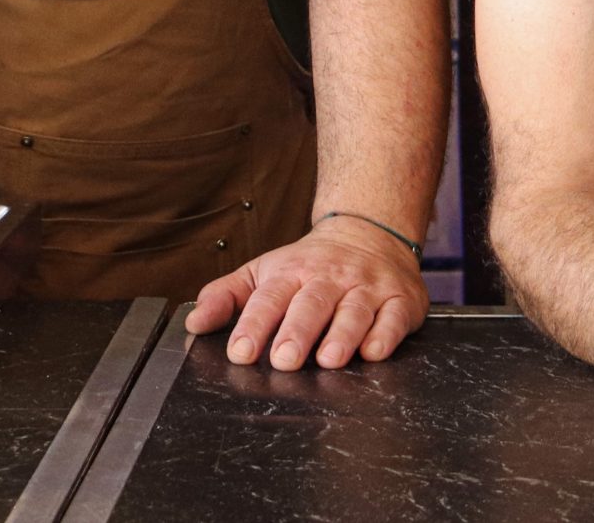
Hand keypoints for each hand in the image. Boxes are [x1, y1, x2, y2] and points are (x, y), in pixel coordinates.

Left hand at [185, 214, 427, 370]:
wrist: (369, 232)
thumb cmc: (310, 264)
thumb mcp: (264, 271)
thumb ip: (227, 297)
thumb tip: (193, 323)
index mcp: (292, 272)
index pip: (270, 297)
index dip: (254, 324)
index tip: (241, 351)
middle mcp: (330, 278)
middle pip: (312, 304)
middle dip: (297, 332)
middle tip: (283, 360)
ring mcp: (367, 287)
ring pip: (354, 311)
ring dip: (342, 335)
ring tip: (328, 359)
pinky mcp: (400, 299)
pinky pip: (394, 317)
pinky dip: (385, 334)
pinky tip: (374, 351)